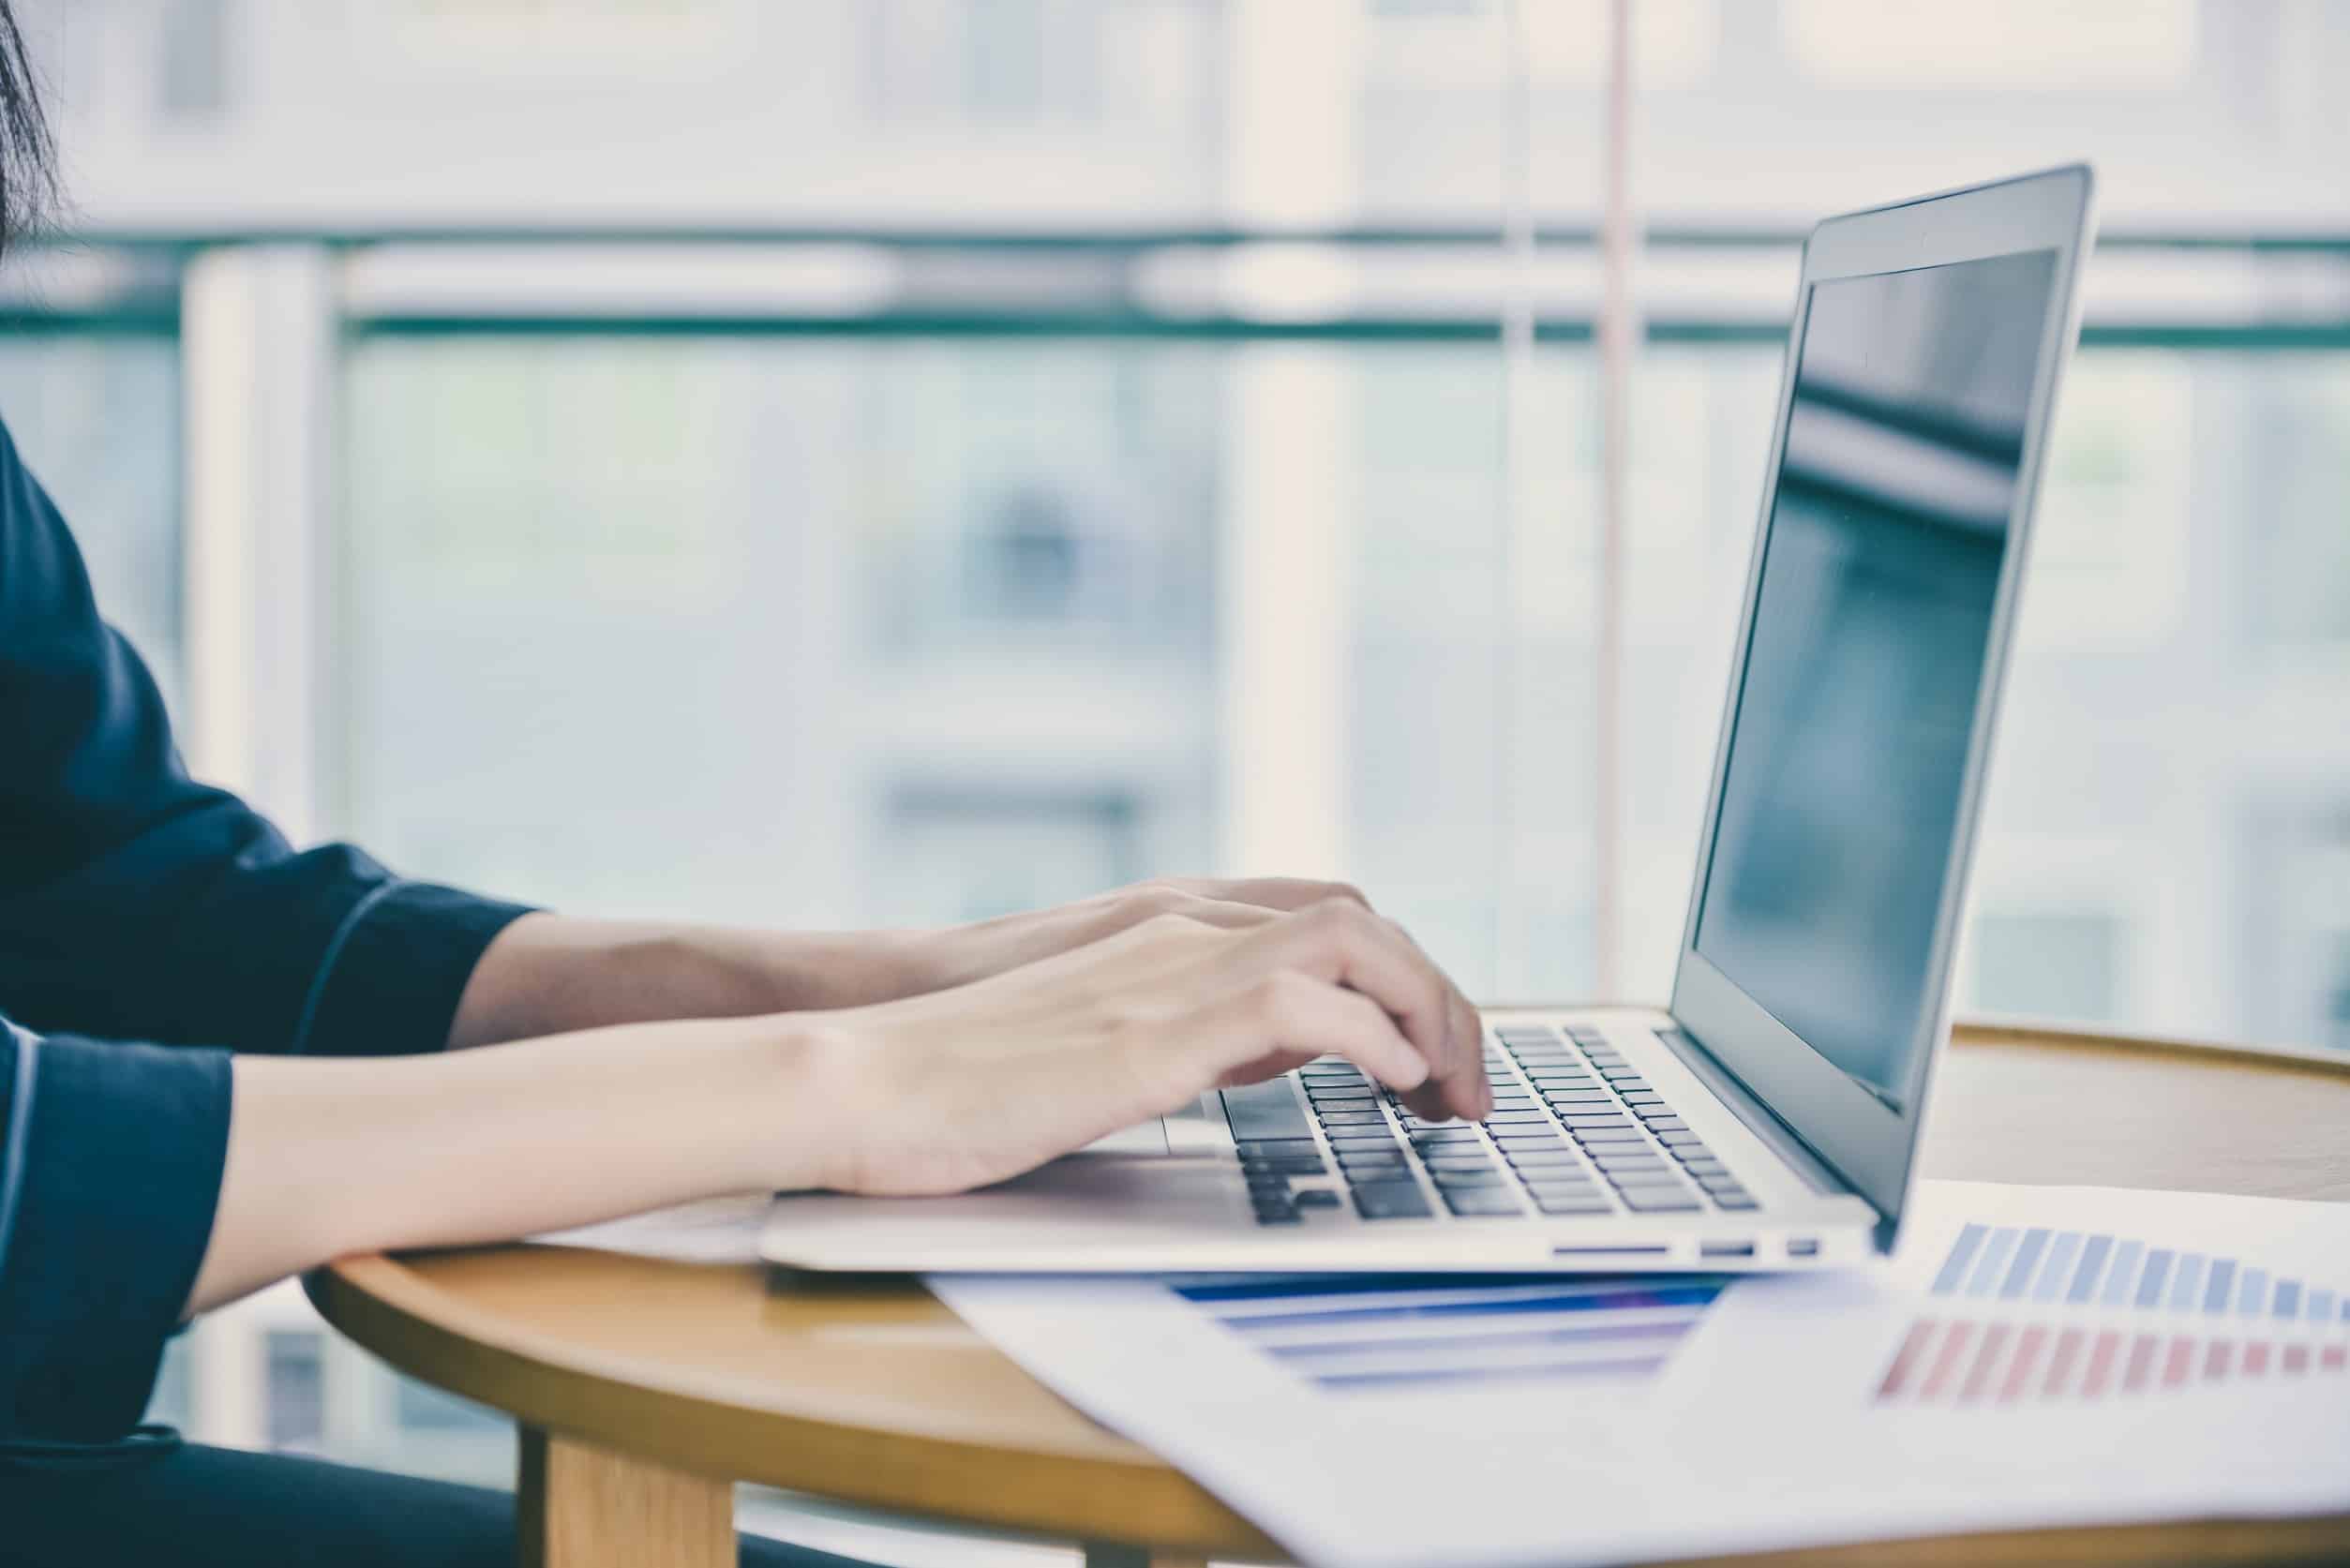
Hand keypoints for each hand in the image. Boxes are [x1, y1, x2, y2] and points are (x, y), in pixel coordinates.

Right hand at [796, 897, 1489, 1196]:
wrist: (866, 1076)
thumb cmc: (965, 1070)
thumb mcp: (1106, 1031)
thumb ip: (1195, 1022)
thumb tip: (1279, 1046)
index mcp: (1169, 927)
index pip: (1331, 912)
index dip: (1401, 975)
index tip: (1434, 1054)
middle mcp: (1181, 929)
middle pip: (1363, 919)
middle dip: (1438, 997)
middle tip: (1468, 1087)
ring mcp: (1169, 971)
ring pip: (1353, 941)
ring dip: (1427, 1012)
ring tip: (1451, 1091)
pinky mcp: (1154, 1032)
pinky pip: (1303, 1007)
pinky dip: (1370, 1040)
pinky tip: (1390, 1087)